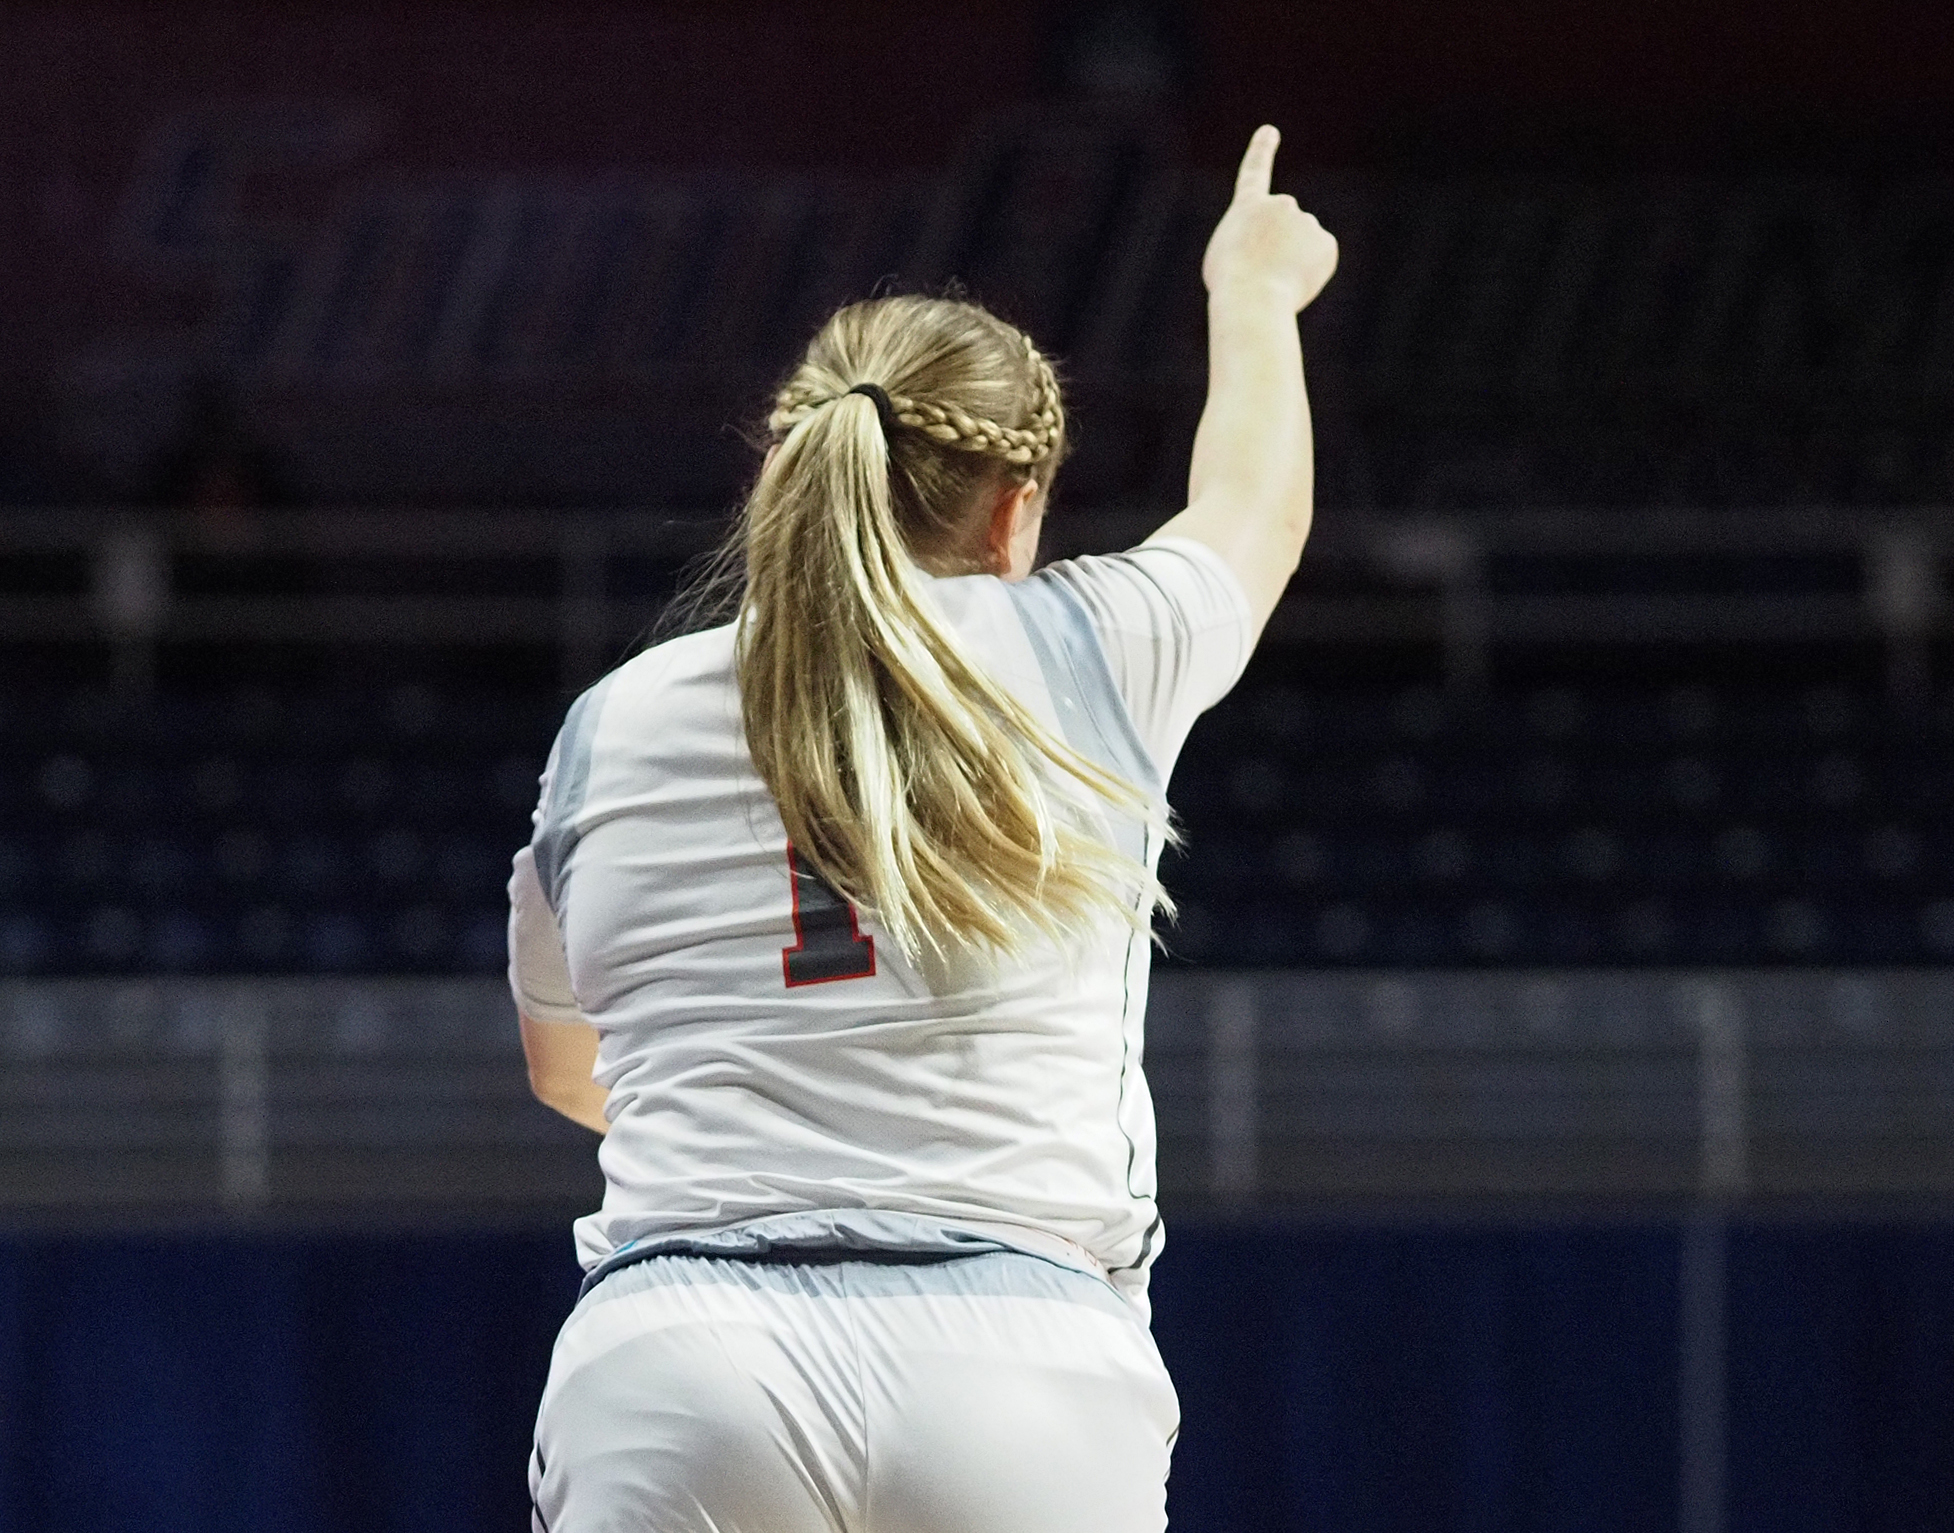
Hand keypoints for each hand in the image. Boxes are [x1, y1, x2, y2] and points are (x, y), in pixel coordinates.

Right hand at [1201, 125, 1338, 312]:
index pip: (1255, 171)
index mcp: (1249, 206)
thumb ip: (1250, 240)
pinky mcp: (1326, 243)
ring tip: (1275, 282)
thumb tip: (1276, 248)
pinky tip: (1294, 283)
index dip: (1261, 150)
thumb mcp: (1225, 257)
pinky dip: (1310, 274)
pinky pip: (1319, 259)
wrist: (1252, 297)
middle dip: (1279, 249)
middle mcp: (1281, 204)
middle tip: (1263, 274)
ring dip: (1292, 263)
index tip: (1270, 131)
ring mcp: (1306, 221)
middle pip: (1284, 227)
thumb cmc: (1230, 283)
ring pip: (1303, 245)